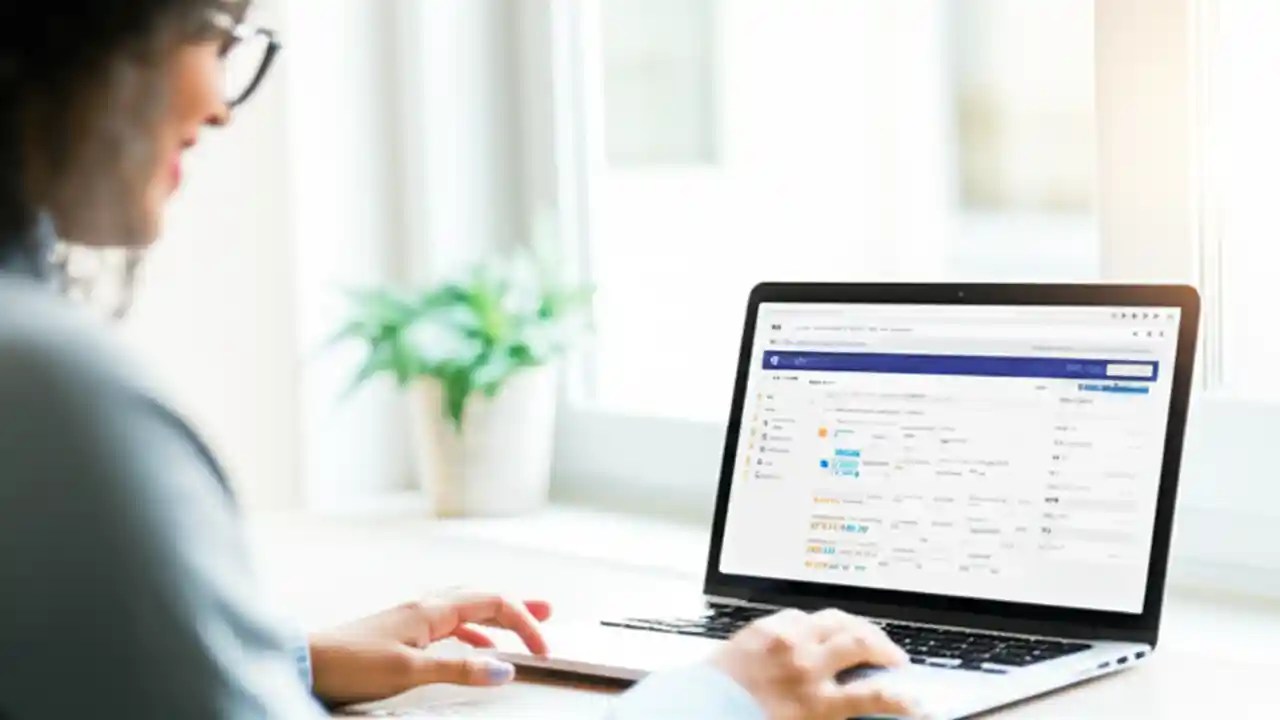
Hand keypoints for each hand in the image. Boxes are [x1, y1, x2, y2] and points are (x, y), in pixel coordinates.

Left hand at [308, 591, 552, 705]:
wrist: (307, 662)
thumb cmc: (351, 662)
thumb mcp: (411, 671)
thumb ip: (460, 669)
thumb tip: (504, 669)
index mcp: (432, 610)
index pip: (493, 603)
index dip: (524, 622)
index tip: (541, 649)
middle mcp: (425, 607)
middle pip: (483, 598)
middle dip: (517, 607)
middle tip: (547, 614)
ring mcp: (413, 617)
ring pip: (466, 610)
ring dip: (496, 619)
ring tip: (517, 629)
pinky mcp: (402, 631)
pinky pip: (449, 625)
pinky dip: (471, 633)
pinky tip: (472, 649)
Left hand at [711, 608, 915, 719]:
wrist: (694, 714)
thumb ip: (829, 715)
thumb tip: (854, 709)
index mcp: (815, 703)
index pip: (876, 697)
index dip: (904, 699)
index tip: (917, 703)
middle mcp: (804, 667)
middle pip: (861, 643)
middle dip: (886, 648)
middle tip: (895, 658)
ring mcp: (784, 642)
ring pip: (836, 619)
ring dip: (858, 627)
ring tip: (867, 636)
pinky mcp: (763, 628)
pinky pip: (801, 616)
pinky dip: (817, 623)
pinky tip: (820, 630)